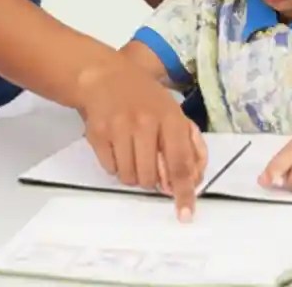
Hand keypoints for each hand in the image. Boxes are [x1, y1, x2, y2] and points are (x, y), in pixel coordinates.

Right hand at [77, 58, 201, 220]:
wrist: (106, 77)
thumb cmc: (147, 98)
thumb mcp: (175, 113)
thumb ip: (189, 145)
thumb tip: (194, 179)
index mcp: (171, 119)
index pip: (180, 163)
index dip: (184, 191)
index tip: (186, 214)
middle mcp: (145, 124)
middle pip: (151, 178)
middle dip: (153, 181)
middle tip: (151, 164)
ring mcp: (119, 129)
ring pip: (130, 178)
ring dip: (134, 175)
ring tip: (134, 153)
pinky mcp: (97, 135)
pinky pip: (111, 170)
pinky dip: (117, 166)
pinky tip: (119, 147)